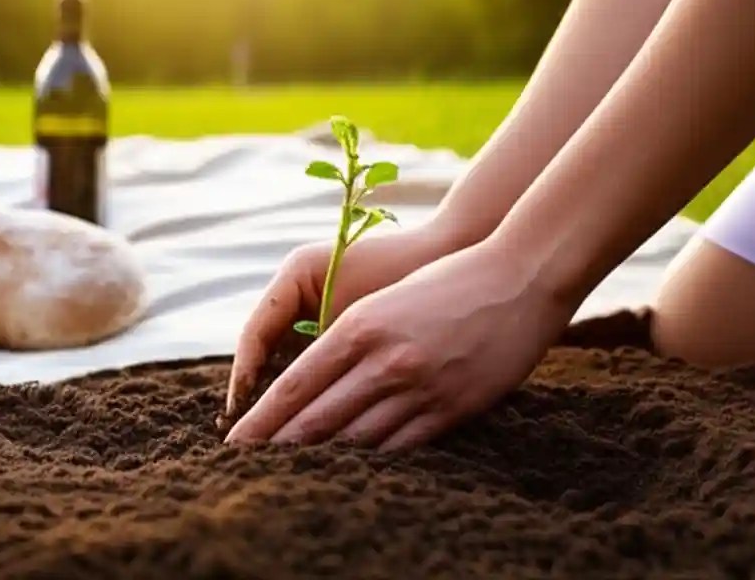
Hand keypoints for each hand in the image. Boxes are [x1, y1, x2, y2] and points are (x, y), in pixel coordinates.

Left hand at [223, 240, 578, 450]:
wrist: (519, 277)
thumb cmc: (445, 281)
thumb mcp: (383, 303)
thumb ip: (346, 341)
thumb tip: (305, 383)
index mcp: (359, 327)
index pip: (295, 386)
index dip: (262, 420)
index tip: (234, 441)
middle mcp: (385, 360)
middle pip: (317, 419)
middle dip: (277, 448)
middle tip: (248, 469)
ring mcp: (420, 388)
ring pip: (356, 440)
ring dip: (321, 461)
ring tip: (292, 477)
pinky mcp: (452, 407)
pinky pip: (401, 448)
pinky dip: (371, 463)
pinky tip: (352, 473)